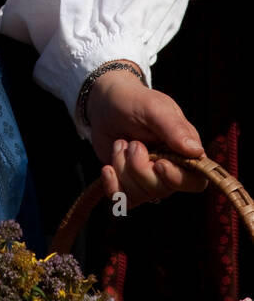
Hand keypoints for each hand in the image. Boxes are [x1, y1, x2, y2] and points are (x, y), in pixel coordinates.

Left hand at [88, 72, 206, 208]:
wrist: (105, 103)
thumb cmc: (134, 101)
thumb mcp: (153, 107)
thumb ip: (173, 128)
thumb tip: (196, 152)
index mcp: (185, 151)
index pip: (194, 181)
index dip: (177, 179)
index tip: (159, 164)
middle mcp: (170, 169)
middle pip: (162, 190)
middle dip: (140, 169)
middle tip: (132, 144)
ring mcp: (148, 178)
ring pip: (140, 195)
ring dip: (123, 169)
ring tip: (120, 144)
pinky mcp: (128, 184)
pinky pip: (123, 200)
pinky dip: (112, 185)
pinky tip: (107, 168)